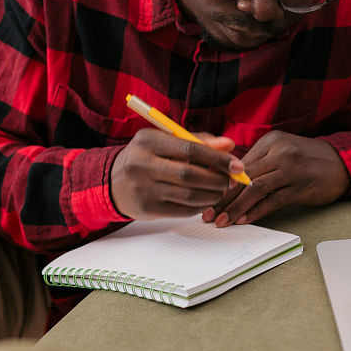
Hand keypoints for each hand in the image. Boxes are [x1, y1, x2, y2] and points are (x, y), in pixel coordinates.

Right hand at [111, 128, 247, 219]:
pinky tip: (205, 199)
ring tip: (221, 190)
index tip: (237, 165)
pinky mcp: (146, 209)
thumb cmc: (148, 157)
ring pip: (188, 195)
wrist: (113, 182)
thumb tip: (229, 145)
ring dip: (212, 194)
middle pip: (190, 174)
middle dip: (217, 179)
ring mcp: (143, 189)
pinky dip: (200, 205)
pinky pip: (182, 210)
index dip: (217, 158)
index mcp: (147, 141)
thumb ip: (198, 140)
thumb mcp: (166, 141)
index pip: (189, 148)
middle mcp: (142, 164)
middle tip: (231, 180)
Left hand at [202, 132, 349, 226]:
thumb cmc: (306, 159)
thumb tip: (228, 182)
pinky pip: (274, 201)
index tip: (206, 198)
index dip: (220, 183)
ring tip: (223, 221)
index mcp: (271, 141)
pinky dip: (257, 211)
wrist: (341, 163)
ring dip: (236, 207)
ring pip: (256, 189)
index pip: (238, 164)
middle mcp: (280, 152)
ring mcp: (292, 169)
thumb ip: (258, 161)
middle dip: (223, 198)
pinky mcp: (302, 186)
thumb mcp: (281, 151)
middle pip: (244, 177)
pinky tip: (244, 220)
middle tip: (208, 215)